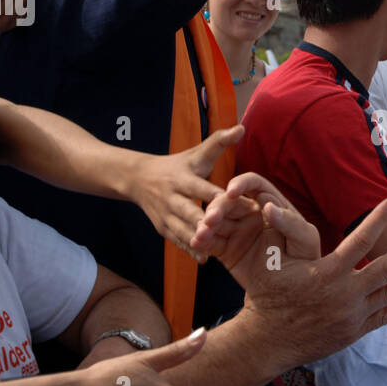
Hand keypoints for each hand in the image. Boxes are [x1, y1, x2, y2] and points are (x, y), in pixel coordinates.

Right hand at [129, 126, 241, 259]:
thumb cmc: (177, 165)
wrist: (137, 179)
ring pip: (182, 229)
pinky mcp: (162, 227)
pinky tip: (204, 258)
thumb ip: (219, 142)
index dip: (225, 197)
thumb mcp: (196, 153)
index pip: (205, 188)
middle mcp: (172, 197)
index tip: (249, 204)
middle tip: (228, 231)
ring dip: (198, 239)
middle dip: (207, 222)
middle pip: (191, 212)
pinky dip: (189, 249)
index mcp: (183, 178)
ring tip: (216, 249)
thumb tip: (242, 127)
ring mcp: (165, 214)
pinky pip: (176, 240)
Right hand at [190, 171, 319, 288]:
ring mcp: (237, 231)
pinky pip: (210, 242)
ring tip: (201, 233)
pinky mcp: (225, 249)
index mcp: (273, 206)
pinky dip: (202, 241)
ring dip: (205, 224)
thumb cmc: (305, 263)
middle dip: (218, 207)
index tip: (231, 191)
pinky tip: (197, 243)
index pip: (255, 186)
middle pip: (229, 201)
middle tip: (210, 220)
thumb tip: (268, 206)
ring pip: (216, 220)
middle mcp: (252, 215)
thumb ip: (291, 223)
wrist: (292, 295)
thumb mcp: (306, 241)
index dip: (241, 184)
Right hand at [237, 198, 386, 369]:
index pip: (359, 241)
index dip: (376, 220)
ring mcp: (352, 315)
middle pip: (386, 268)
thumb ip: (279, 232)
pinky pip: (385, 317)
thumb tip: (269, 203)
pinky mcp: (354, 331)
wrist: (267, 341)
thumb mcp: (267, 261)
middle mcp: (344, 295)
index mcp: (326, 273)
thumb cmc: (266, 295)